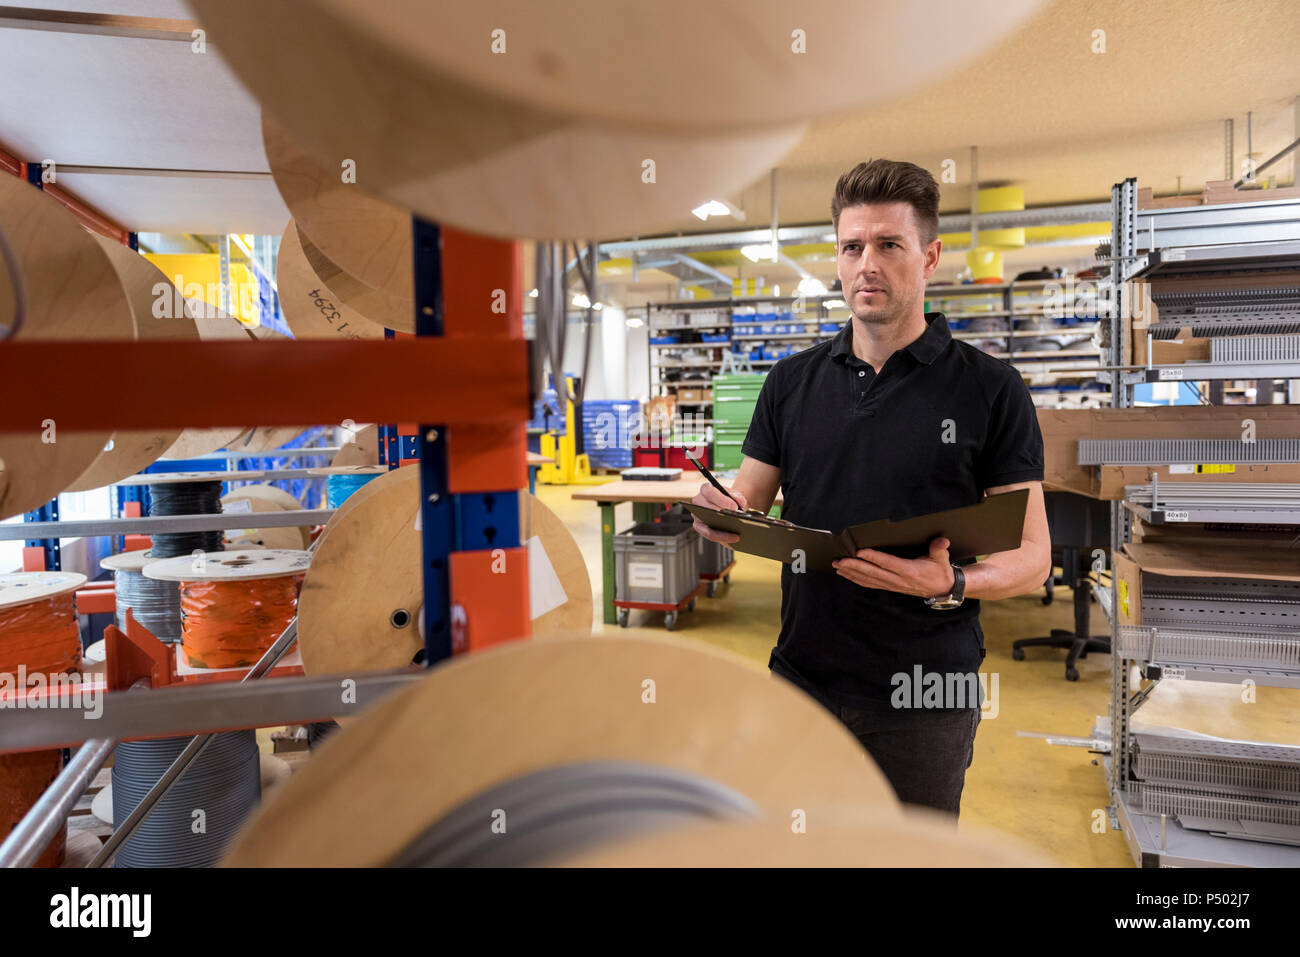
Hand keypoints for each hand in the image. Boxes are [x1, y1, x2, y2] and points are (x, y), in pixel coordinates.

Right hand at [690, 481, 743, 543]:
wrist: (727, 506)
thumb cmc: (729, 499)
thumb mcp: (735, 495)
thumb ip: (738, 496)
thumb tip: (740, 504)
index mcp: (705, 489)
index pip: (709, 492)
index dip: (721, 500)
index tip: (734, 507)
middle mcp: (698, 501)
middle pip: (706, 508)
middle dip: (722, 515)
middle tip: (737, 520)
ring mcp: (696, 514)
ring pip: (707, 524)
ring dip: (722, 530)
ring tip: (737, 533)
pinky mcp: (699, 526)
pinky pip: (709, 534)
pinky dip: (722, 537)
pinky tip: (734, 537)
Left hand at [832, 536, 954, 597]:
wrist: (941, 589)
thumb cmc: (939, 571)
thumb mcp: (942, 559)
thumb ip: (939, 548)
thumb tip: (942, 540)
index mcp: (910, 571)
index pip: (888, 563)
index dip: (874, 558)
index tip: (860, 551)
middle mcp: (899, 580)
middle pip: (873, 573)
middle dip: (854, 566)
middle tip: (839, 560)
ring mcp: (892, 585)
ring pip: (868, 579)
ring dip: (851, 573)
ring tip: (837, 566)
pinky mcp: (889, 586)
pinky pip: (870, 584)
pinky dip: (856, 579)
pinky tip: (846, 574)